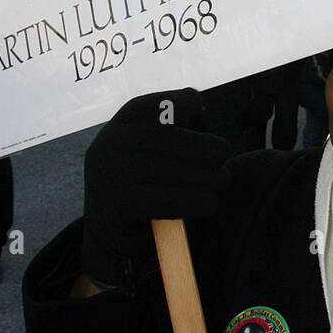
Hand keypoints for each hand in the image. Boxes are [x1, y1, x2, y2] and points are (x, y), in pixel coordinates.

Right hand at [81, 90, 231, 290]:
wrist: (109, 231)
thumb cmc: (143, 184)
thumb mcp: (150, 152)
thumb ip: (172, 135)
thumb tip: (208, 127)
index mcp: (118, 129)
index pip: (145, 107)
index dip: (174, 102)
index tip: (198, 105)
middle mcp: (107, 147)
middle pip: (161, 139)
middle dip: (199, 145)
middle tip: (225, 154)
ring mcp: (108, 176)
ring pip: (164, 170)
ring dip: (203, 176)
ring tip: (222, 182)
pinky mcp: (115, 206)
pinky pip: (160, 200)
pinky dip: (190, 201)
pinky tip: (209, 203)